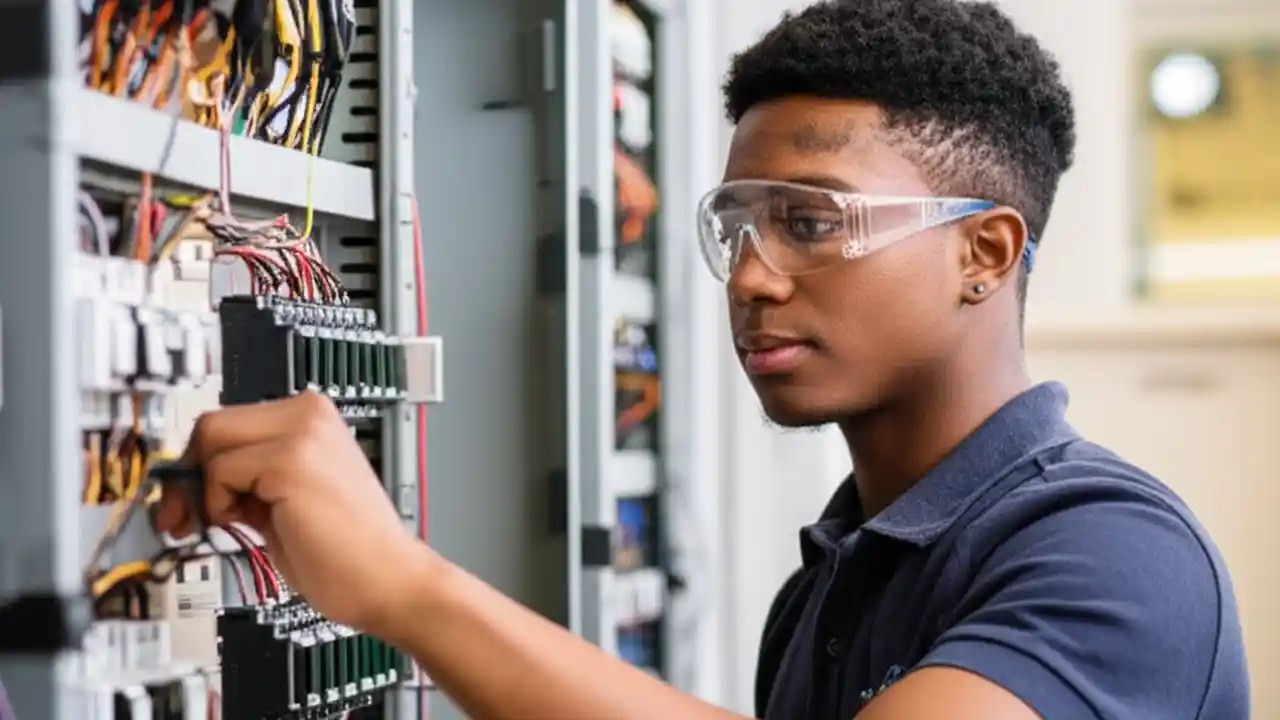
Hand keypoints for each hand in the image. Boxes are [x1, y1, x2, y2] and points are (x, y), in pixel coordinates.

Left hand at [155, 392, 431, 635]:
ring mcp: (302, 432)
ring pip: (211, 441)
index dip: (198, 463)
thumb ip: (247, 476)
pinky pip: (221, 471)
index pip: (228, 421)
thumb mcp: (284, 497)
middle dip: (188, 474)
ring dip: (207, 490)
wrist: (386, 580)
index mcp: (311, 417)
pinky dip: (221, 504)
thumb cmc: (343, 551)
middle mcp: (309, 413)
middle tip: (184, 518)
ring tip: (231, 523)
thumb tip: (188, 479)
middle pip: (211, 425)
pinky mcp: (290, 460)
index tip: (187, 501)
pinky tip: (254, 524)